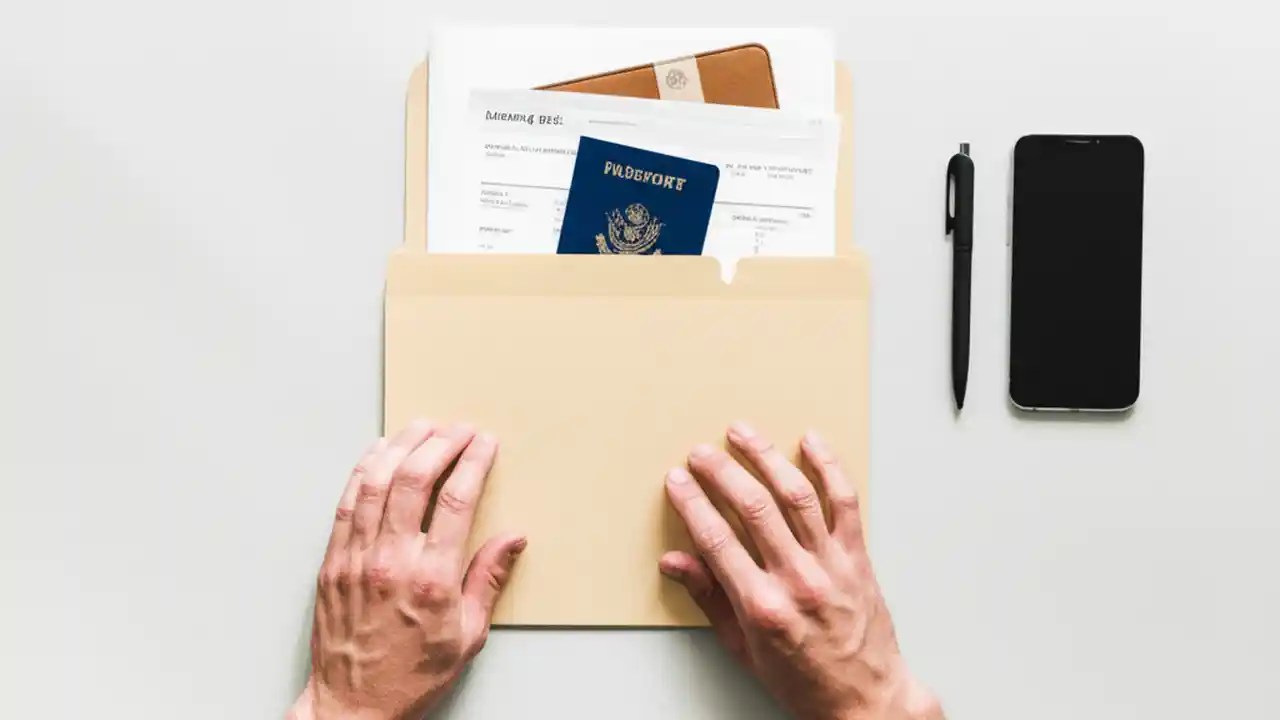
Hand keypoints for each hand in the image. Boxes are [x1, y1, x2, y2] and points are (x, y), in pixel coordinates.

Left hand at [289, 421, 525, 719]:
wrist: (353, 706)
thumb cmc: (411, 676)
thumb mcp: (468, 636)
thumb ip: (488, 580)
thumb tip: (513, 539)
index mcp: (431, 579)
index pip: (456, 500)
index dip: (473, 462)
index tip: (484, 443)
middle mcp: (391, 561)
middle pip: (415, 479)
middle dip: (440, 443)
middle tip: (458, 428)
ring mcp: (356, 559)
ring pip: (376, 482)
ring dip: (400, 446)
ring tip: (420, 426)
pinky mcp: (332, 563)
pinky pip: (347, 504)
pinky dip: (363, 471)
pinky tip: (377, 454)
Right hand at [660, 423, 941, 719]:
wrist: (865, 700)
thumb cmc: (803, 680)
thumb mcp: (742, 649)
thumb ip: (708, 599)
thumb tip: (675, 563)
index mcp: (762, 606)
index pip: (717, 539)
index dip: (692, 503)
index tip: (677, 481)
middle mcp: (798, 580)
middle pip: (754, 507)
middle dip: (722, 472)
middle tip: (701, 453)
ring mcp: (831, 565)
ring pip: (796, 495)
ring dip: (766, 457)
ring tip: (743, 433)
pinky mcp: (857, 557)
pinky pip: (845, 501)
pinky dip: (829, 467)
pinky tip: (811, 443)